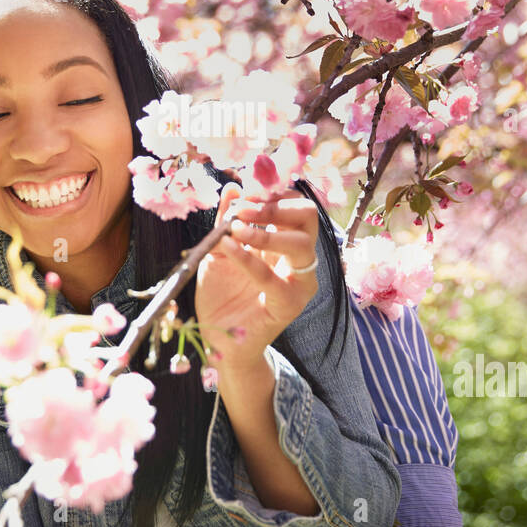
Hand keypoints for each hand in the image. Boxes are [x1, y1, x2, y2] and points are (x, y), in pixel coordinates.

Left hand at [194, 182, 319, 373]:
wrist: (218, 339)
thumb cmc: (221, 293)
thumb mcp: (219, 249)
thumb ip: (226, 220)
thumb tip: (232, 187)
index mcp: (285, 241)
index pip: (294, 204)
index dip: (271, 193)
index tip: (243, 192)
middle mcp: (298, 259)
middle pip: (308, 216)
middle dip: (275, 206)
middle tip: (243, 208)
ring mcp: (298, 282)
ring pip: (301, 244)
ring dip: (265, 231)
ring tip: (235, 229)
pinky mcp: (289, 304)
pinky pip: (272, 276)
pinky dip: (248, 258)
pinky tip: (227, 247)